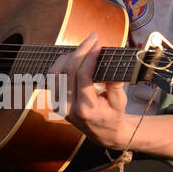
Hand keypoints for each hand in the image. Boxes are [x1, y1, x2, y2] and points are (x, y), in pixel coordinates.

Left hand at [49, 33, 129, 148]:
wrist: (103, 133)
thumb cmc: (114, 115)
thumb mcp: (120, 102)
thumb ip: (114, 84)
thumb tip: (110, 62)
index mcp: (85, 110)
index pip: (83, 76)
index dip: (90, 56)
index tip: (98, 43)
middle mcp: (68, 108)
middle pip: (68, 71)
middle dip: (80, 50)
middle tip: (92, 38)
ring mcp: (58, 105)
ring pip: (56, 72)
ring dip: (69, 55)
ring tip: (84, 47)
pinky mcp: (54, 101)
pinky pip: (52, 77)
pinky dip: (60, 63)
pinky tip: (72, 57)